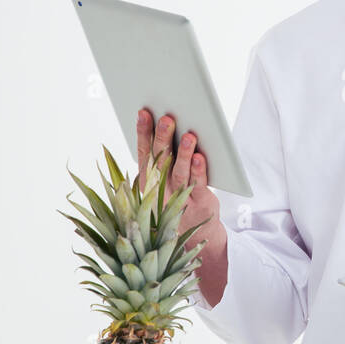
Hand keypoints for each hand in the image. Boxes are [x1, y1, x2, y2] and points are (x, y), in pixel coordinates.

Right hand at [136, 108, 225, 260]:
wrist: (198, 231)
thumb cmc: (181, 195)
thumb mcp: (168, 176)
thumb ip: (165, 153)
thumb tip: (166, 121)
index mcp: (150, 179)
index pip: (144, 152)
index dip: (143, 133)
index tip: (144, 112)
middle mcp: (161, 188)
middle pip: (161, 160)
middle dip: (164, 138)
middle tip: (167, 119)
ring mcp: (179, 197)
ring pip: (179, 172)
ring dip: (184, 153)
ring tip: (189, 136)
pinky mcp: (199, 202)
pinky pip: (198, 185)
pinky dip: (199, 171)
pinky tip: (201, 158)